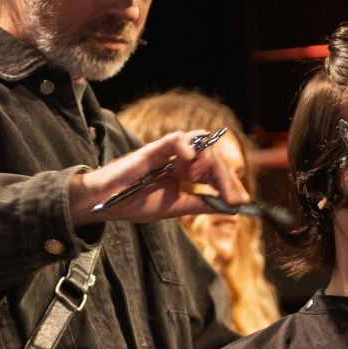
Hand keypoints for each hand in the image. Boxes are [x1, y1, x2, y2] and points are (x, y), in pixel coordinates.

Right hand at [68, 129, 247, 225]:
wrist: (107, 202)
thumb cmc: (134, 202)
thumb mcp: (175, 207)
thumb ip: (201, 204)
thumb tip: (230, 208)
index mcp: (184, 171)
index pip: (215, 170)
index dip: (230, 184)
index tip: (240, 203)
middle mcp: (179, 158)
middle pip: (212, 155)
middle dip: (226, 178)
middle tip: (233, 199)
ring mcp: (168, 152)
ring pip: (200, 142)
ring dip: (209, 161)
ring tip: (205, 180)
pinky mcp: (153, 149)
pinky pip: (176, 139)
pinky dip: (187, 148)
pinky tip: (191, 165)